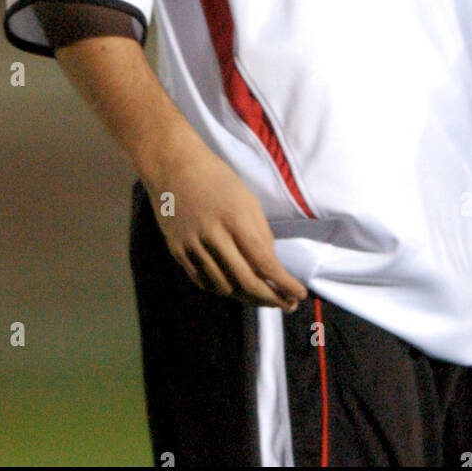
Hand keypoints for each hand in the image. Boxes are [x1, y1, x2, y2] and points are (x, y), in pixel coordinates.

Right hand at [147, 142, 308, 311]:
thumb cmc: (216, 178)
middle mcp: (213, 235)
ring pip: (224, 287)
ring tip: (263, 297)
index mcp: (236, 218)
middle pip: (245, 282)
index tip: (299, 294)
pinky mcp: (177, 251)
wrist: (172, 166)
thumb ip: (260, 234)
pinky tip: (235, 289)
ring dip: (247, 298)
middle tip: (287, 305)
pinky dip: (222, 289)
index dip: (284, 284)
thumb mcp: (247, 199)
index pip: (265, 263)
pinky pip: (202, 281)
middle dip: (271, 299)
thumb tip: (271, 267)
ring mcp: (191, 245)